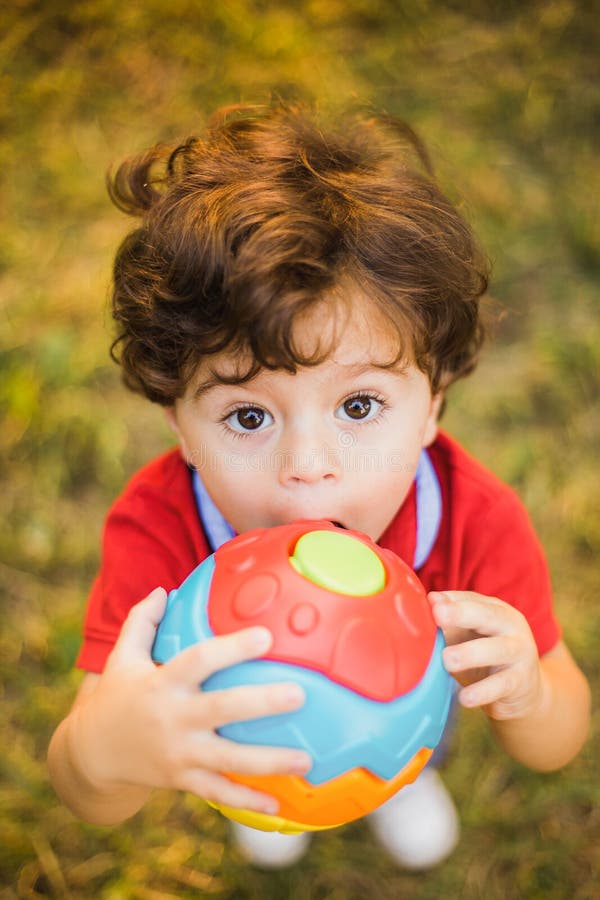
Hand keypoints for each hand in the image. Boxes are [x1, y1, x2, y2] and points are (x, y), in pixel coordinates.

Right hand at [72, 588, 311, 814]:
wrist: (92, 755)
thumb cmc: (117, 696)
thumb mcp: (122, 657)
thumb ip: (142, 622)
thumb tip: (163, 590)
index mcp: (163, 683)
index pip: (199, 660)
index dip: (231, 649)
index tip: (265, 637)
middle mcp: (174, 718)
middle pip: (222, 709)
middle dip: (262, 703)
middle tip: (299, 694)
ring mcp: (180, 753)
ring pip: (228, 759)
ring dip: (268, 761)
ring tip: (306, 759)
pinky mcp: (183, 780)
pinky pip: (219, 793)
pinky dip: (248, 802)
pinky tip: (279, 806)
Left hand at [428, 590, 543, 720]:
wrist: (525, 692)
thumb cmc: (488, 656)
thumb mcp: (470, 635)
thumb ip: (452, 619)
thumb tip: (431, 600)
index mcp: (496, 610)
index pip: (473, 600)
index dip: (452, 600)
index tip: (432, 602)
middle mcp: (511, 627)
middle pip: (488, 616)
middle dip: (462, 613)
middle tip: (438, 614)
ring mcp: (519, 653)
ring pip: (497, 650)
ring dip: (470, 654)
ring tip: (447, 660)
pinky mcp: (520, 681)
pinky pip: (501, 685)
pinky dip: (482, 691)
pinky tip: (465, 698)